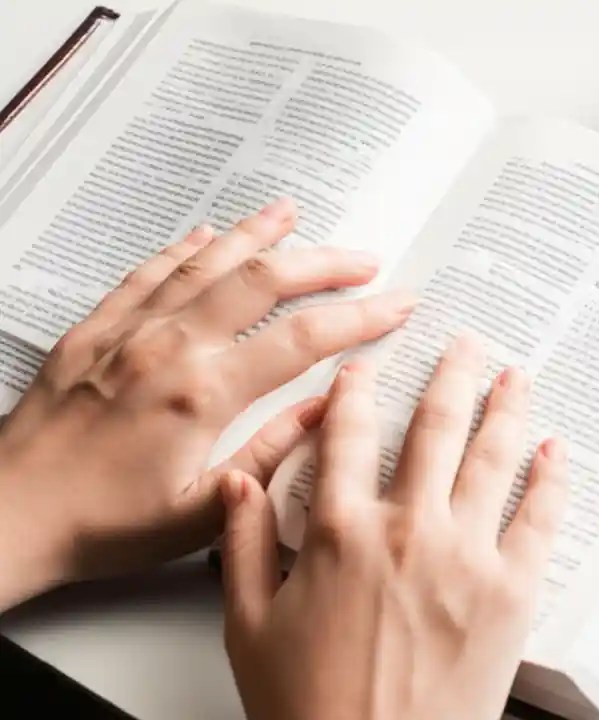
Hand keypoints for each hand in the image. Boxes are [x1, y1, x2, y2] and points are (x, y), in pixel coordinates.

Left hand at [0, 198, 414, 609]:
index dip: (361, 316)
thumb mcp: (201, 513)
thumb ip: (271, 456)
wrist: (8, 516)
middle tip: (364, 259)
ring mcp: (128, 332)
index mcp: (202, 395)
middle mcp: (168, 349)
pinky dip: (183, 249)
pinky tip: (206, 236)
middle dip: (324, 263)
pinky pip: (147, 272)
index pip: (304, 339)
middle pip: (263, 282)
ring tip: (293, 213)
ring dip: (257, 235)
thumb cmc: (100, 525)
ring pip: (206, 264)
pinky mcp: (94, 331)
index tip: (397, 303)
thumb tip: (329, 412)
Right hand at [220, 334, 567, 719]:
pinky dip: (550, 477)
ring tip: (514, 376)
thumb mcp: (250, 626)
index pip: (345, 437)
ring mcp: (467, 556)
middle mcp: (408, 530)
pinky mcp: (512, 590)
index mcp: (340, 532)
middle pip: (434, 429)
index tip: (364, 367)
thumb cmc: (311, 707)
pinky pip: (539, 517)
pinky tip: (556, 450)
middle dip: (449, 377)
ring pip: (491, 457)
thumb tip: (238, 481)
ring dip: (505, 408)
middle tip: (463, 345)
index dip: (353, 393)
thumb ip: (244, 544)